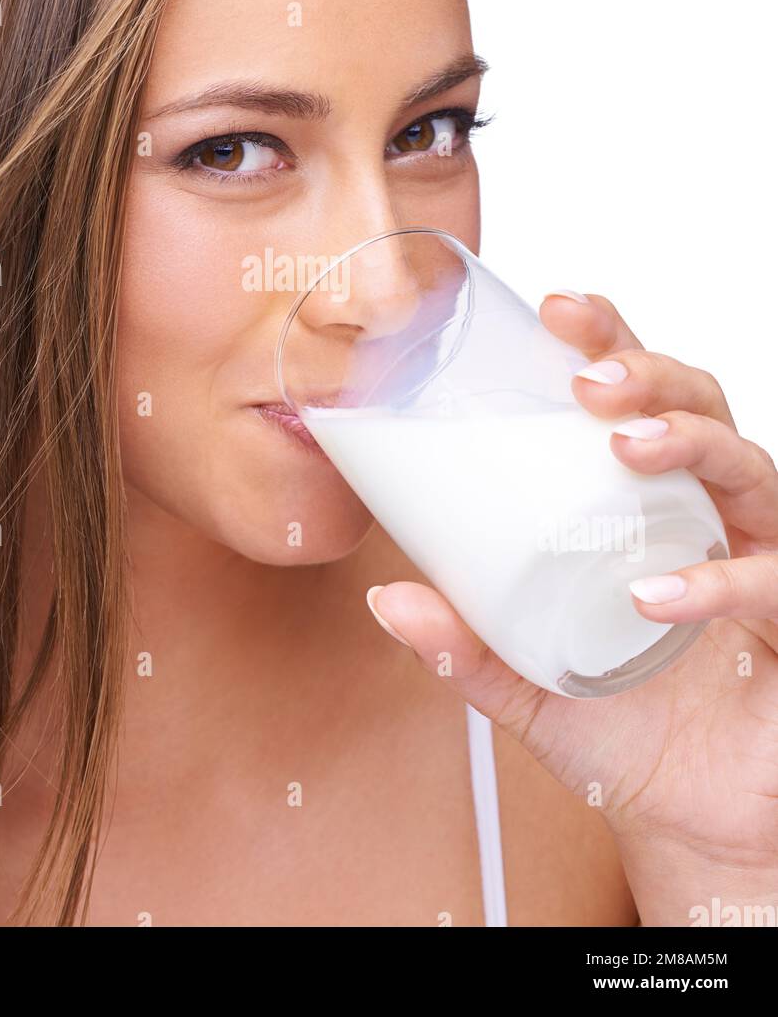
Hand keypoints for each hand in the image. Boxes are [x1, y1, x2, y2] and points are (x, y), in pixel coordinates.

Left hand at [366, 291, 777, 888]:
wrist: (688, 818)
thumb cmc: (620, 728)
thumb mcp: (528, 681)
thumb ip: (466, 644)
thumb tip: (386, 596)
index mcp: (647, 502)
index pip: (640, 397)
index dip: (610, 340)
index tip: (556, 308)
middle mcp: (710, 514)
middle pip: (702, 405)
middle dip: (649, 373)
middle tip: (586, 379)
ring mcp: (760, 559)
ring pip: (750, 467)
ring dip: (689, 444)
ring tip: (624, 445)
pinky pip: (773, 582)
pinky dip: (719, 581)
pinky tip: (657, 592)